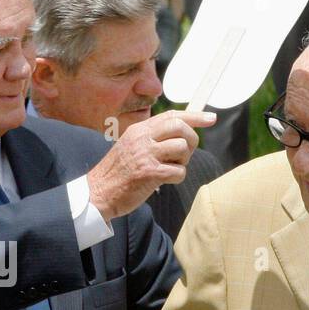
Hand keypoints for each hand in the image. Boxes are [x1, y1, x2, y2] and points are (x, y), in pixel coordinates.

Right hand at [87, 109, 213, 220]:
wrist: (97, 194)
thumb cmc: (117, 174)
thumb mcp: (131, 147)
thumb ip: (151, 138)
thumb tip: (181, 133)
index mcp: (138, 130)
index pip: (172, 115)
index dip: (195, 116)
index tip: (211, 118)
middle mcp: (142, 138)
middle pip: (180, 127)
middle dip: (192, 140)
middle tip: (185, 154)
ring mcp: (145, 155)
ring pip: (182, 148)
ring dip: (183, 161)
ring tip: (170, 168)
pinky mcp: (149, 173)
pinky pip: (178, 171)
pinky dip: (177, 177)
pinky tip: (165, 181)